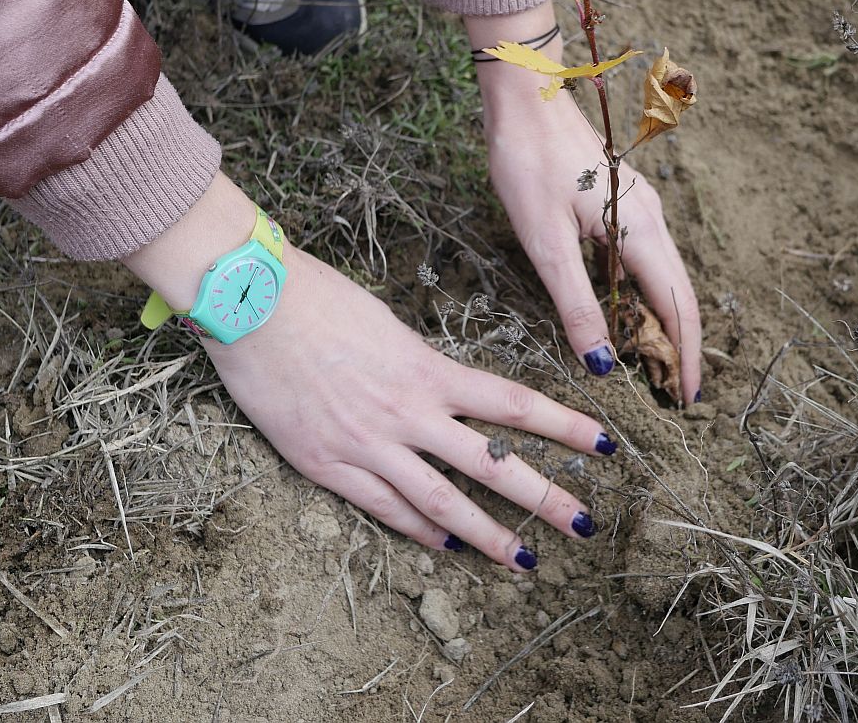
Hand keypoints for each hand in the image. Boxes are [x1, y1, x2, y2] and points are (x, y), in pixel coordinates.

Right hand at [124, 175, 613, 569]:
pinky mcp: (325, 464)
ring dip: (488, 536)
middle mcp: (408, 413)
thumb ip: (420, 364)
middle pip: (492, 464)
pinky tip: (444, 548)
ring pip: (442, 502)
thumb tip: (444, 388)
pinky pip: (383, 507)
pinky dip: (418, 531)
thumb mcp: (386, 325)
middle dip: (544, 498)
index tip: (607, 444)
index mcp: (428, 370)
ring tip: (522, 560)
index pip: (514, 405)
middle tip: (583, 526)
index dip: (565, 427)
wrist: (251, 305)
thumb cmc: (318, 298)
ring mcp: (367, 444)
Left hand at [467, 5, 702, 403]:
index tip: (686, 400)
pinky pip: (645, 254)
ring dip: (663, 319)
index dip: (682, 356)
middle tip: (674, 394)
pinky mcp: (621, 195)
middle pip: (680, 291)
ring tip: (652, 362)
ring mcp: (639, 203)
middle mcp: (651, 216)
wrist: (524, 92)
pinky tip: (626, 307)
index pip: (676, 306)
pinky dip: (644, 290)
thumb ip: (575, 302)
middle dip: (679, 344)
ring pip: (663, 272)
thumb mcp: (544, 241)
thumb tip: (601, 363)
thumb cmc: (528, 160)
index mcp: (639, 229)